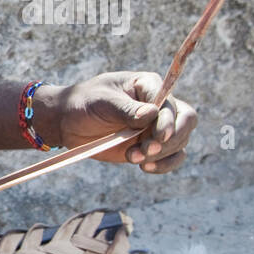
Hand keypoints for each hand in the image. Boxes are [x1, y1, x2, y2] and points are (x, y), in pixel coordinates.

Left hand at [36, 71, 197, 172]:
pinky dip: (164, 164)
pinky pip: (172, 156)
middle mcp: (159, 105)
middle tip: (146, 151)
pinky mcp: (151, 145)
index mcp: (148, 85)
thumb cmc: (84, 103)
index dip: (168, 120)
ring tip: (133, 158)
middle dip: (170, 139)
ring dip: (161, 154)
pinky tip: (146, 168)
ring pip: (180, 141)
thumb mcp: (102, 101)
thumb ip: (126, 109)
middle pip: (185, 121)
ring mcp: (157, 126)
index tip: (159, 136)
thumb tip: (153, 114)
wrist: (68, 122)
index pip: (170, 103)